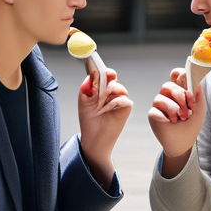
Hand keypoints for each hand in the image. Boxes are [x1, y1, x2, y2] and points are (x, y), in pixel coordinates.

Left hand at [78, 68, 132, 188]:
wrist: (94, 139)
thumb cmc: (89, 121)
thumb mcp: (84, 102)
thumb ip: (87, 87)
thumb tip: (92, 75)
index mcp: (100, 89)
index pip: (104, 75)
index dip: (104, 71)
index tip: (102, 71)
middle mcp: (110, 93)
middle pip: (113, 78)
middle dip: (107, 81)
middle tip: (101, 88)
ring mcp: (119, 99)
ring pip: (119, 87)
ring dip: (109, 94)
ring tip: (101, 105)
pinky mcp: (126, 107)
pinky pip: (123, 98)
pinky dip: (114, 103)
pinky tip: (107, 110)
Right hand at [147, 68, 206, 175]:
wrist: (184, 143)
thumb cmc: (191, 126)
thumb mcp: (200, 109)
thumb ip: (198, 95)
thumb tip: (195, 83)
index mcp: (180, 92)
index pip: (176, 76)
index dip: (179, 75)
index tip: (185, 81)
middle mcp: (168, 97)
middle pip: (168, 85)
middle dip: (179, 95)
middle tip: (188, 108)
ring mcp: (160, 105)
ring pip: (160, 95)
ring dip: (174, 107)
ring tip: (182, 117)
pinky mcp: (153, 114)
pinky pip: (156, 107)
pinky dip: (168, 114)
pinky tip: (173, 121)